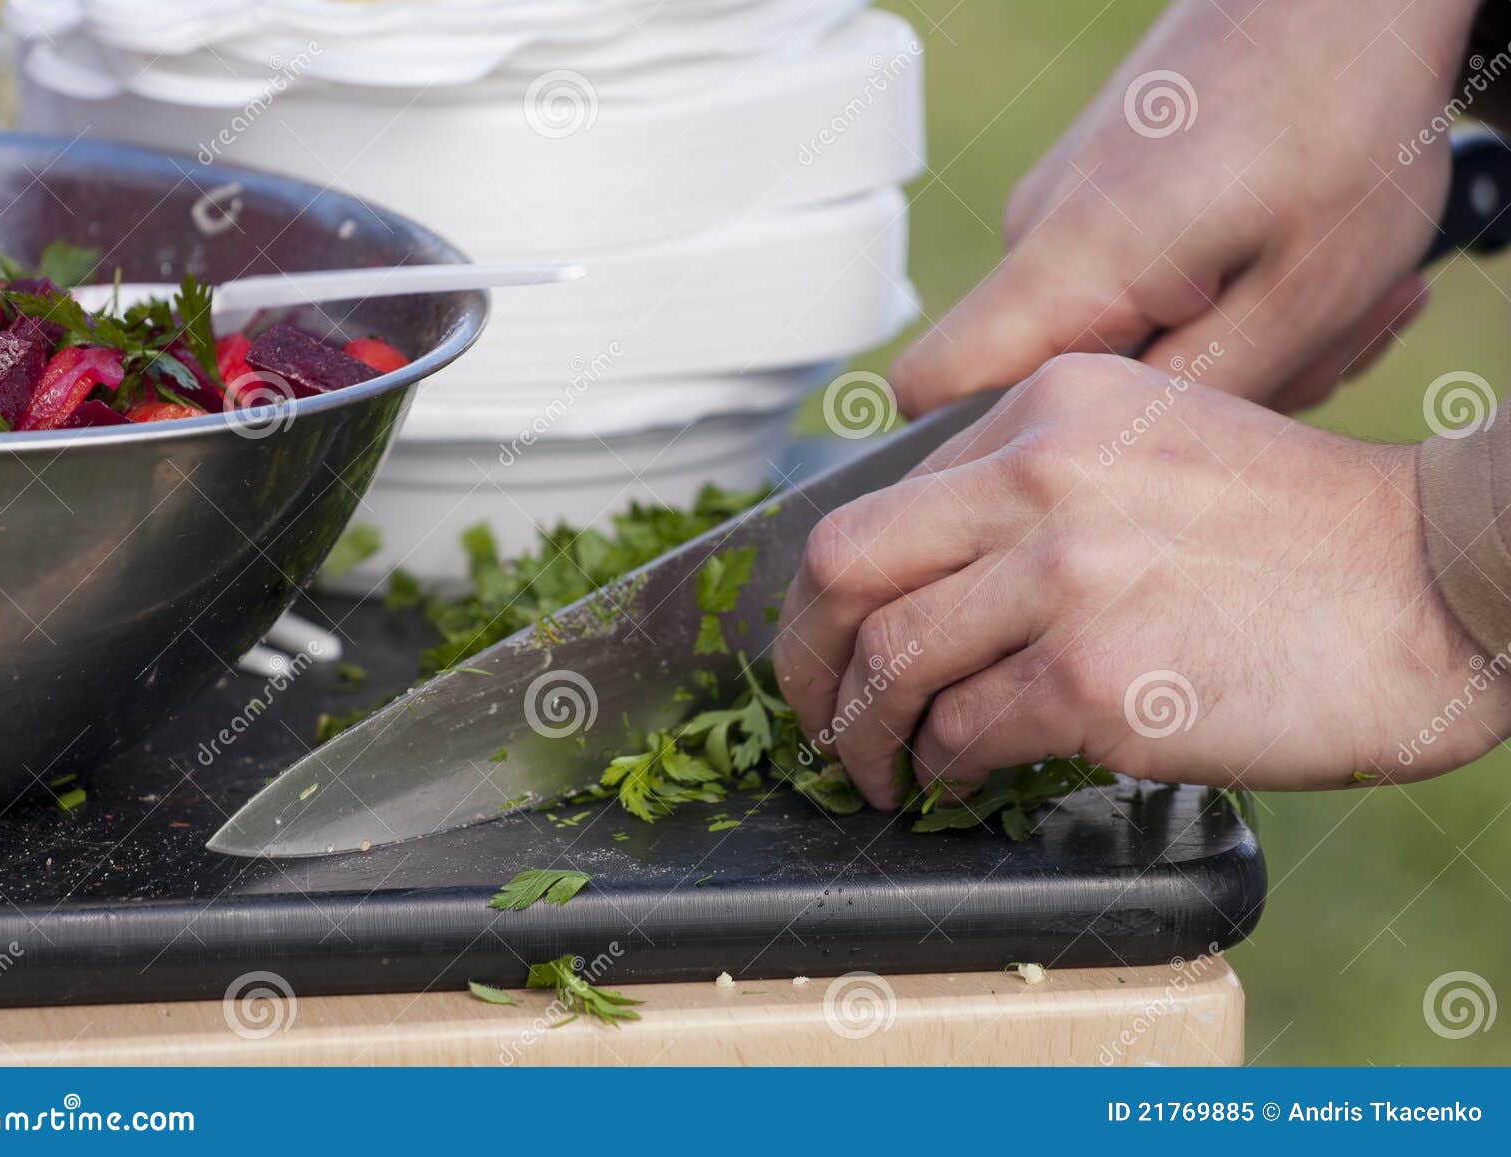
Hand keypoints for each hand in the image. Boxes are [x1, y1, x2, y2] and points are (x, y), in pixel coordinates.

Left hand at [772, 355, 1510, 806]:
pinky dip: (944, 766)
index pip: (878, 503)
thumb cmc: (1303, 536)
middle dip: (805, 659)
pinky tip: (959, 778)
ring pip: (890, 660)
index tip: (831, 646)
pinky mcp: (1100, 674)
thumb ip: (1038, 492)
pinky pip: (966, 731)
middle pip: (844, 567)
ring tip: (879, 769)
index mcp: (1049, 408)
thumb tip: (933, 584)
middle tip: (816, 714)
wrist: (1443, 581)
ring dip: (866, 732)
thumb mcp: (1154, 450)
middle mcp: (1043, 473)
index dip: (833, 594)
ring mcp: (1069, 572)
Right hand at [892, 0, 1478, 416]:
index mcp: (1069, 259)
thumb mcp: (1303, 296)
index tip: (1070, 468)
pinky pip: (1130, 282)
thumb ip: (1190, 399)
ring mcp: (1062, 203)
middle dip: (1161, 402)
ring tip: (1310, 296)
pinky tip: (1289, 260)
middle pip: (1041, 382)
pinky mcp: (1097, 188)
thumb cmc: (1344, 110)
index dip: (971, 453)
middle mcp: (1039, 229)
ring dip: (1214, 340)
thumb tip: (1106, 470)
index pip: (928, 391)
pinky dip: (1214, 292)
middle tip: (1290, 358)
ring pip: (1105, 333)